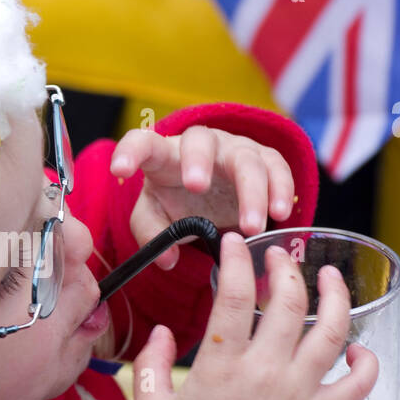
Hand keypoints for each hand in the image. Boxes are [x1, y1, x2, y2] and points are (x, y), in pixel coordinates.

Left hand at [110, 125, 296, 269]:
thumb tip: (166, 258)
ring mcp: (235, 148)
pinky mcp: (265, 158)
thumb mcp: (157, 218)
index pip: (143, 143)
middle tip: (196, 187)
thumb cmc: (179, 201)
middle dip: (198, 161)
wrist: (214, 196)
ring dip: (251, 192)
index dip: (130, 152)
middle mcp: (199, 145)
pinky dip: (281, 189)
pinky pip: (276, 166)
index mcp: (164, 157)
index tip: (119, 170)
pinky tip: (280, 214)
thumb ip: (152, 234)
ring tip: (250, 227)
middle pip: (199, 141)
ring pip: (245, 159)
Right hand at [131, 232, 378, 399]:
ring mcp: (298, 396)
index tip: (234, 244)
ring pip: (331, 331)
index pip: (236, 292)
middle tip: (280, 254)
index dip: (237, 258)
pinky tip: (355, 348)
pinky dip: (364, 363)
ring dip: (336, 296)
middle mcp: (265, 373)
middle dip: (286, 266)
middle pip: (289, 300)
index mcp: (221, 366)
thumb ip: (149, 363)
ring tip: (331, 276)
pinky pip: (356, 385)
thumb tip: (160, 332)